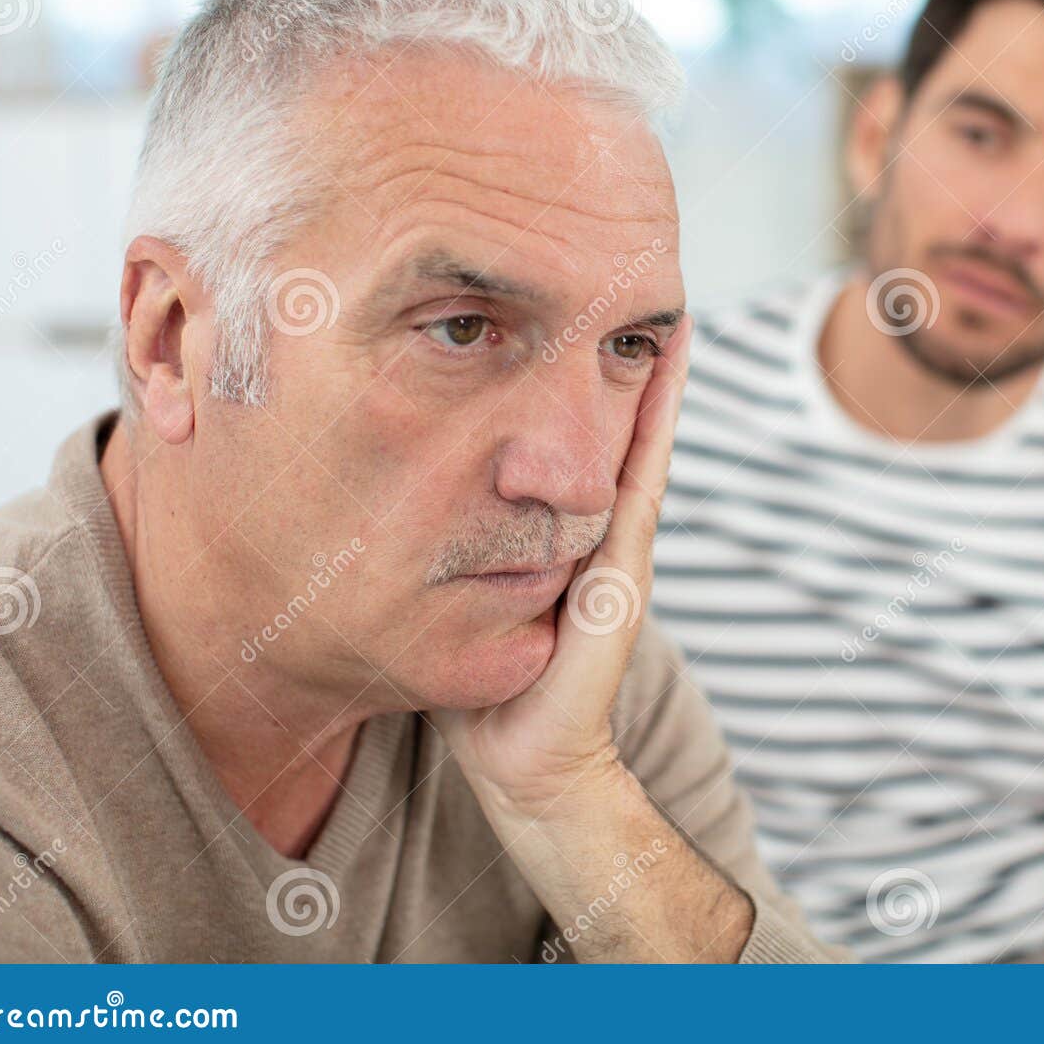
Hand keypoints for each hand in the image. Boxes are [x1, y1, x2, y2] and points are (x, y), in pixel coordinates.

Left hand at [435, 315, 691, 817]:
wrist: (524, 762)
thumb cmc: (479, 689)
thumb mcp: (450, 594)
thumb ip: (439, 544)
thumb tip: (378, 490)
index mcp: (556, 534)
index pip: (571, 440)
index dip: (576, 379)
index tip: (566, 308)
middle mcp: (595, 531)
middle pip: (609, 428)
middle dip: (615, 360)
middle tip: (623, 281)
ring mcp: (616, 547)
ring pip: (636, 439)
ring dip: (651, 374)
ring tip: (659, 305)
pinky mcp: (623, 569)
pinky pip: (642, 477)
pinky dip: (658, 420)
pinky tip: (665, 367)